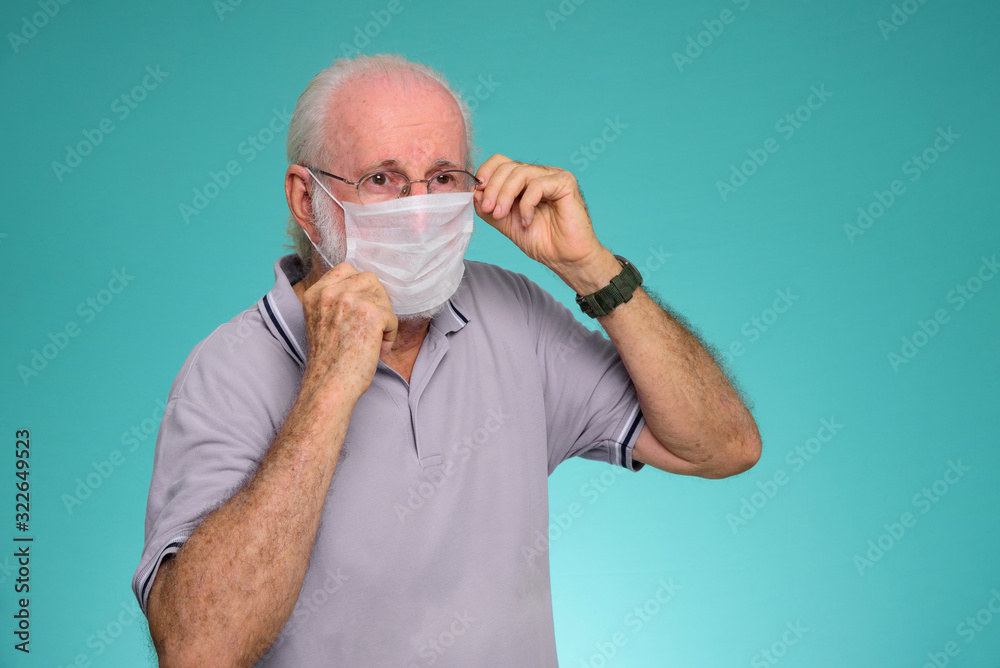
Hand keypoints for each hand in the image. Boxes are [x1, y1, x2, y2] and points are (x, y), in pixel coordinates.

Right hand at [300, 263, 396, 400]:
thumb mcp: (320, 321)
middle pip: (369, 280)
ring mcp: (351, 300)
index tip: (361, 308)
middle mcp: (331, 292)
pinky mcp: (371, 313)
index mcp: (316, 293)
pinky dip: (390, 335)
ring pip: (382, 298)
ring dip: (384, 319)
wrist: (329, 384)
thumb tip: (366, 291)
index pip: (346, 270)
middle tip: (371, 327)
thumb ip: (335, 301)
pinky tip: (378, 350)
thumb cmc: (328, 361)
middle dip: (376, 302)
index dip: (360, 288)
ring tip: (373, 340)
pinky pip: (392, 317)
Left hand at [474, 154, 615, 290]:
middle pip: (508, 166)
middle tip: (489, 209)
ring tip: (501, 215)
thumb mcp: (506, 223)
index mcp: (525, 180)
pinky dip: (526, 204)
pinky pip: (537, 185)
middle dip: (493, 188)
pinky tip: (527, 220)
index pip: (501, 162)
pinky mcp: (565, 183)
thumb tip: (473, 192)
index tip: (477, 192)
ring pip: (520, 173)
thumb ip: (489, 208)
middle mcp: (539, 174)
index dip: (486, 173)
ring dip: (505, 195)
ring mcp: (553, 176)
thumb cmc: (541, 241)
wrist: (565, 258)